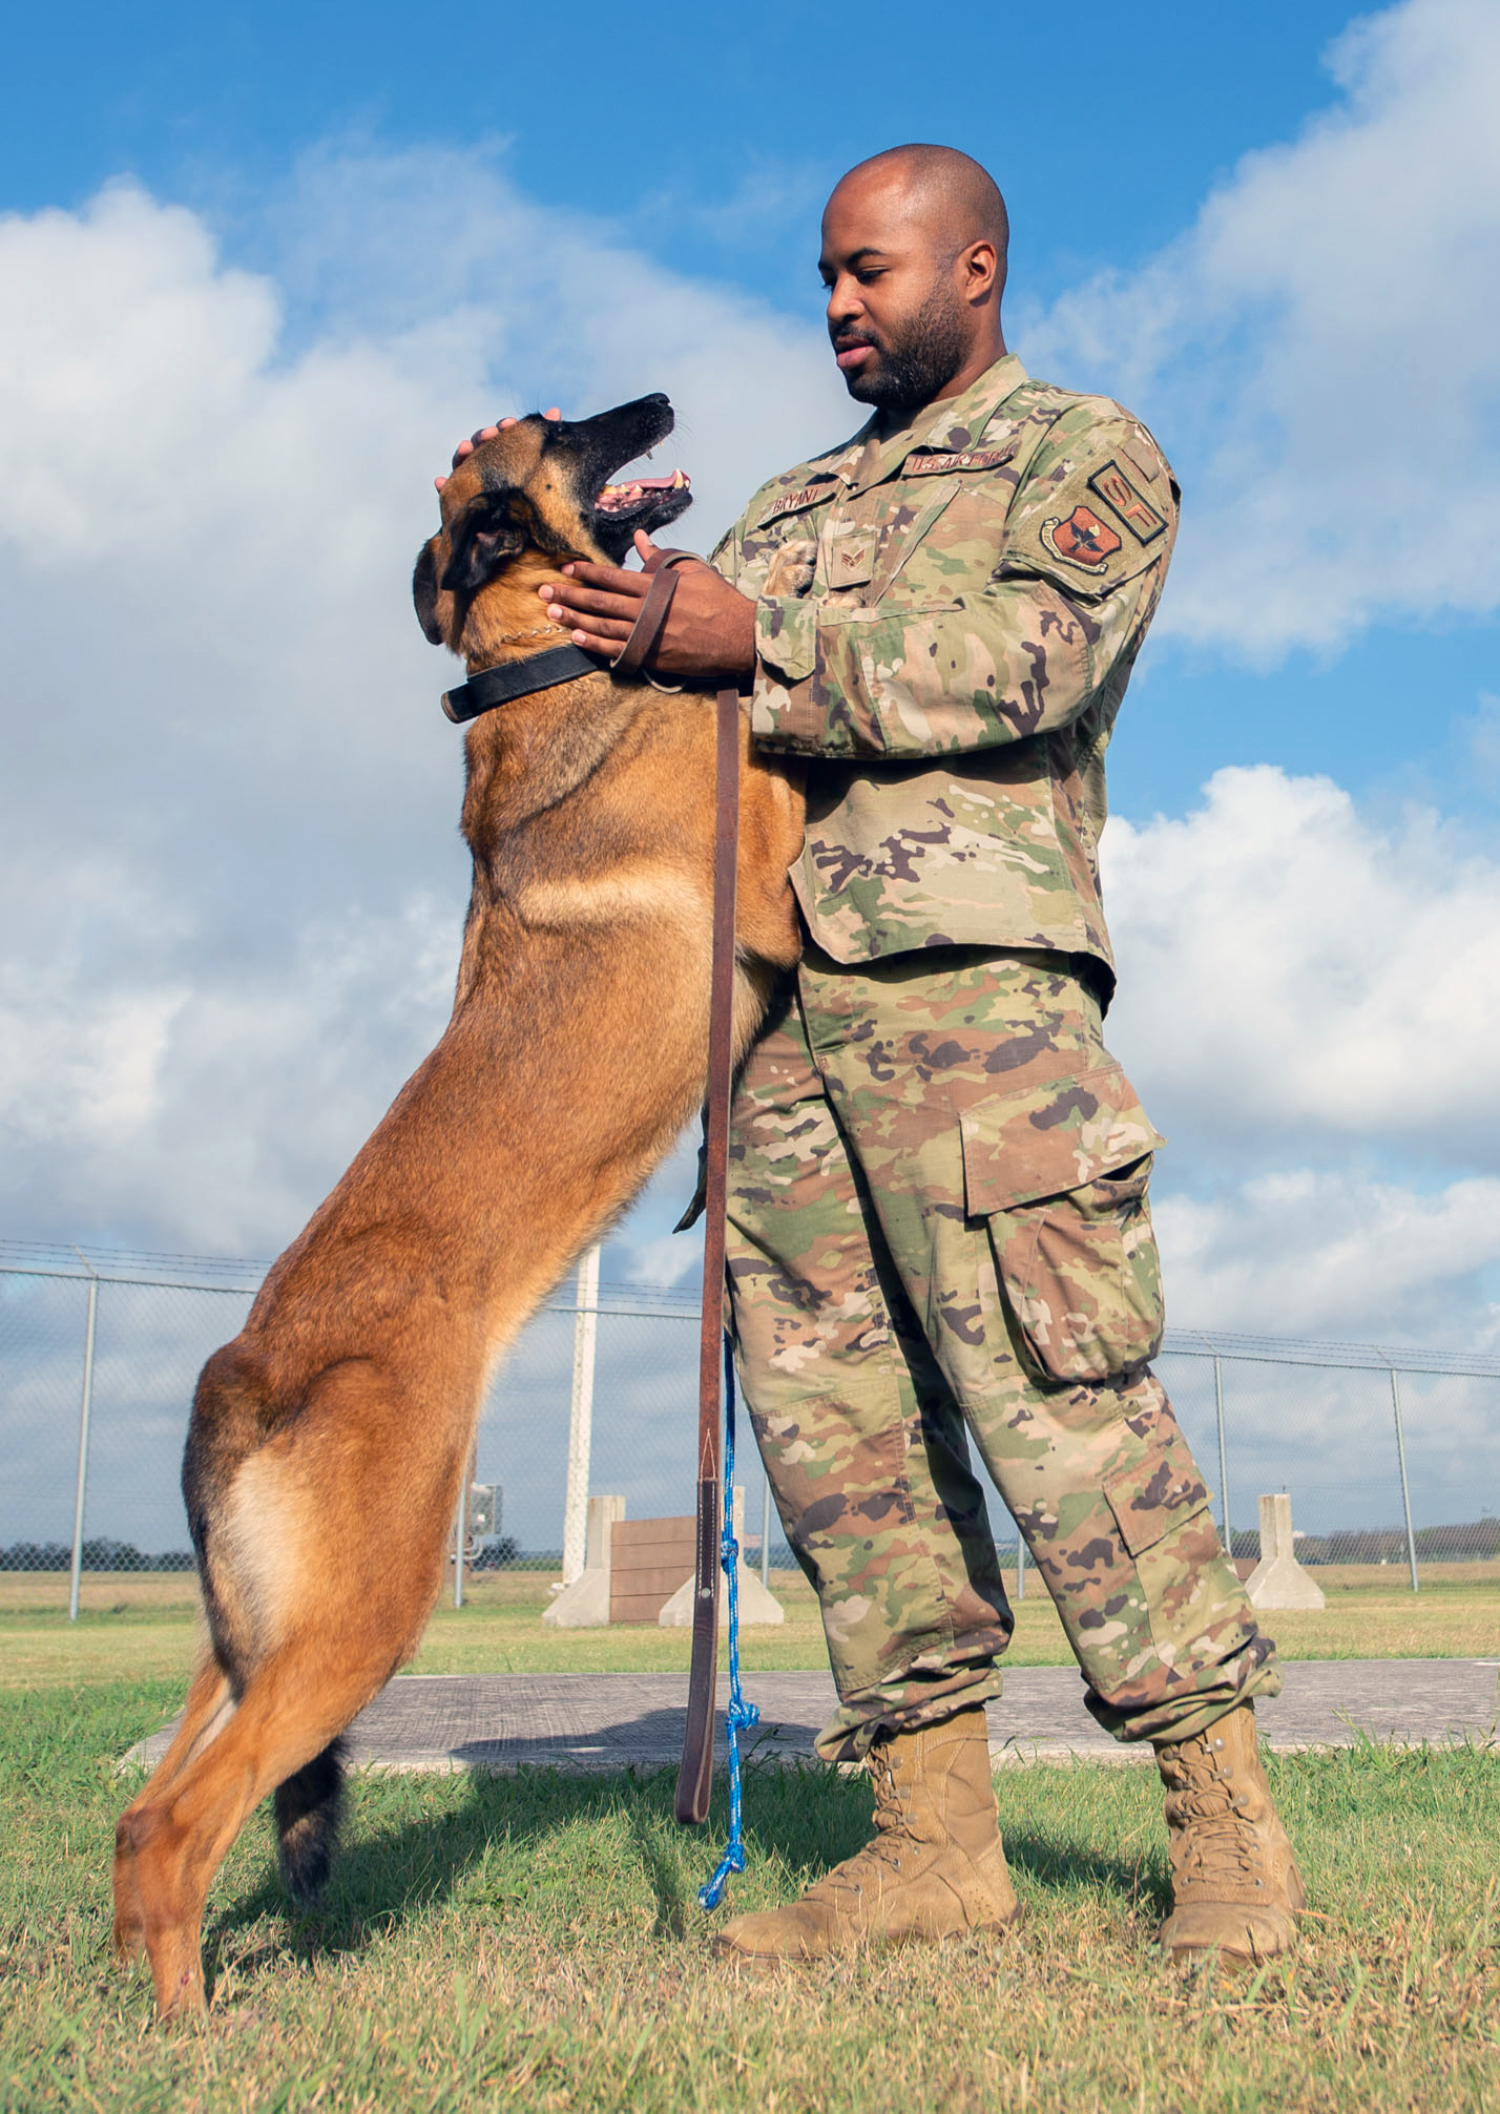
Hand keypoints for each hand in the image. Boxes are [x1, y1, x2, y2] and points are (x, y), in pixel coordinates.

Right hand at [434, 407, 561, 490]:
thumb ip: (546, 436)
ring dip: (462, 453)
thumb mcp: (539, 463)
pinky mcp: (461, 499)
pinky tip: (440, 480)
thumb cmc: (531, 491)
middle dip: (483, 437)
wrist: (522, 531)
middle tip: (490, 434)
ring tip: (466, 447)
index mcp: (503, 453)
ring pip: (462, 463)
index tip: (509, 424)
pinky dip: (443, 484)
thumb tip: (555, 411)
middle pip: (479, 445)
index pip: (501, 436)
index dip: (503, 428)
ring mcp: (471, 480)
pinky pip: (448, 491)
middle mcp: (484, 463)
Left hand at [539, 531, 756, 685]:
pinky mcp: (653, 657)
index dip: (586, 572)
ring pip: (603, 626)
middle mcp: (648, 610)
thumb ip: (661, 556)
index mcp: (656, 586)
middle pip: (600, 601)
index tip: (566, 567)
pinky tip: (576, 637)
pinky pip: (617, 650)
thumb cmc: (719, 601)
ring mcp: (649, 636)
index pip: (612, 576)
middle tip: (543, 591)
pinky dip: (595, 644)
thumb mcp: (692, 570)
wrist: (740, 638)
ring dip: (575, 618)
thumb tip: (639, 537)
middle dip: (570, 594)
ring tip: (553, 612)